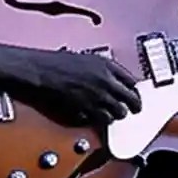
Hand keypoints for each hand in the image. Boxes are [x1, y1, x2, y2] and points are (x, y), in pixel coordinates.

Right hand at [23, 50, 142, 125]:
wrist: (41, 71)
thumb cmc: (57, 62)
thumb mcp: (87, 58)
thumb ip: (103, 69)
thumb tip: (113, 79)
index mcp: (107, 66)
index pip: (132, 82)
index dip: (135, 91)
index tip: (134, 95)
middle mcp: (106, 81)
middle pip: (131, 100)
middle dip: (134, 106)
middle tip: (134, 110)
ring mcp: (97, 97)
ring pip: (119, 113)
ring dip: (116, 114)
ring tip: (113, 114)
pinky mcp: (87, 109)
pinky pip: (102, 120)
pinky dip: (101, 119)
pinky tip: (97, 116)